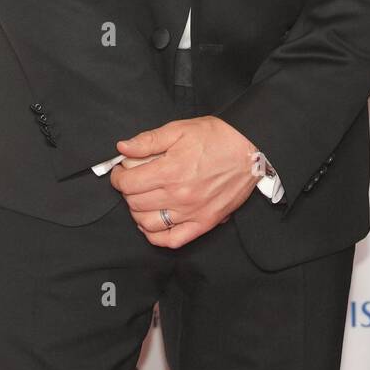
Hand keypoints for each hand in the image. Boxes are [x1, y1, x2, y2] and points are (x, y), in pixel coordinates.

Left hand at [109, 117, 261, 247]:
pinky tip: (153, 223)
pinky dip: (156, 236)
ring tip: (142, 199)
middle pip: (135, 202)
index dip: (118, 176)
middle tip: (134, 180)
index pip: (128, 183)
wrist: (251, 151)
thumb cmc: (218, 138)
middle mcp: (179, 195)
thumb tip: (123, 148)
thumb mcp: (181, 129)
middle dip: (128, 191)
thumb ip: (149, 140)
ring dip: (137, 213)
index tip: (122, 170)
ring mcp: (191, 212)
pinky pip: (171, 240)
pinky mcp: (204, 223)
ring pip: (147, 224)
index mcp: (170, 170)